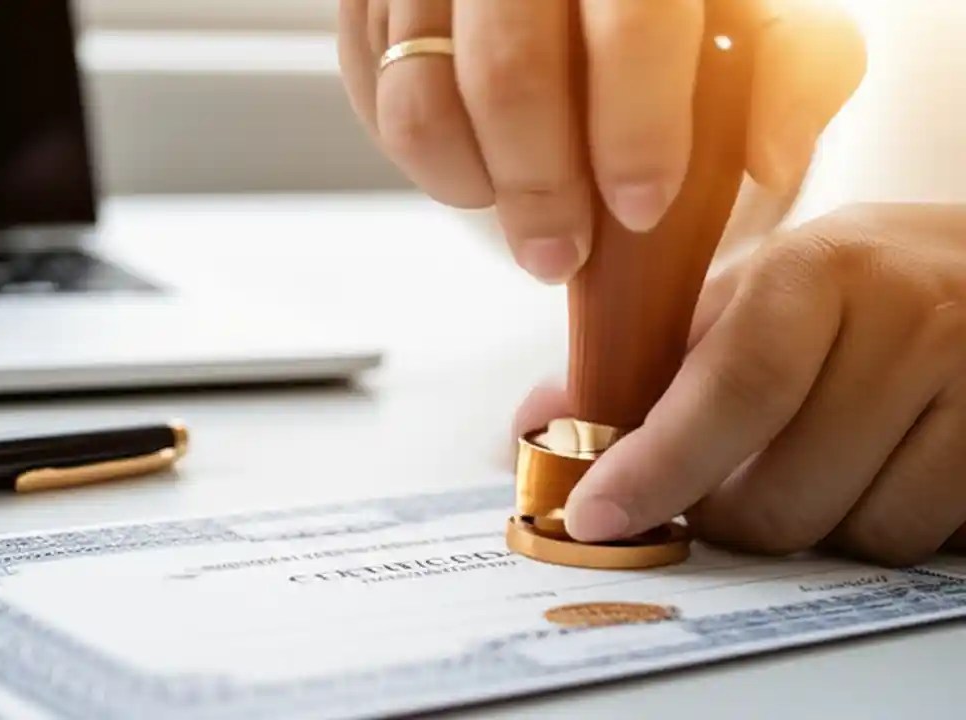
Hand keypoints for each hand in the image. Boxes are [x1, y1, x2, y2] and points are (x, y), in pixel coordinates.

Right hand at [336, 0, 865, 283]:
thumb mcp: (760, 10)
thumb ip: (795, 69)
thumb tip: (770, 156)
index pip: (631, 22)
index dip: (635, 130)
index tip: (641, 209)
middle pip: (507, 74)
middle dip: (540, 190)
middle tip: (561, 255)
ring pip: (419, 97)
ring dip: (471, 186)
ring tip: (515, 222)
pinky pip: (374, 96)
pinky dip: (421, 156)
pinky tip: (474, 169)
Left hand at [515, 204, 965, 566]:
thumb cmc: (865, 284)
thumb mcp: (761, 291)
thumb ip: (654, 357)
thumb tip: (541, 420)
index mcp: (820, 269)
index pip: (730, 389)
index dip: (656, 467)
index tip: (597, 514)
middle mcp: (912, 317)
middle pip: (783, 493)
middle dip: (730, 516)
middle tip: (726, 488)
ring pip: (858, 532)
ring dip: (818, 524)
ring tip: (828, 458)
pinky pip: (927, 542)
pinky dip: (886, 526)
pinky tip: (887, 469)